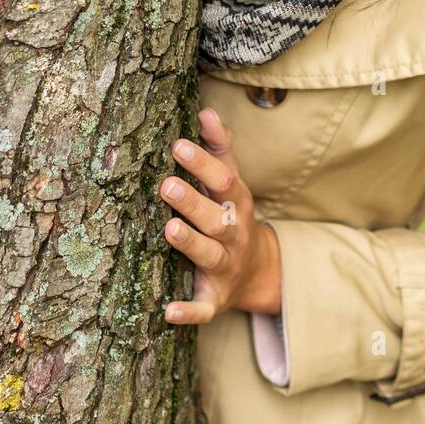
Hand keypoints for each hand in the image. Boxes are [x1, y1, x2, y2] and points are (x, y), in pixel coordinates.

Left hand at [160, 107, 281, 324]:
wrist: (258, 273)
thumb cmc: (232, 215)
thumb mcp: (232, 182)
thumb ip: (220, 147)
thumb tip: (206, 111)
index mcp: (237, 203)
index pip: (224, 180)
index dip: (202, 163)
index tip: (178, 144)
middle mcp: (234, 234)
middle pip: (217, 218)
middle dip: (194, 202)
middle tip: (167, 185)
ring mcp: (226, 267)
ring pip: (210, 256)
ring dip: (191, 244)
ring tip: (170, 229)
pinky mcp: (215, 298)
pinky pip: (204, 309)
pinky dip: (188, 312)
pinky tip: (167, 312)